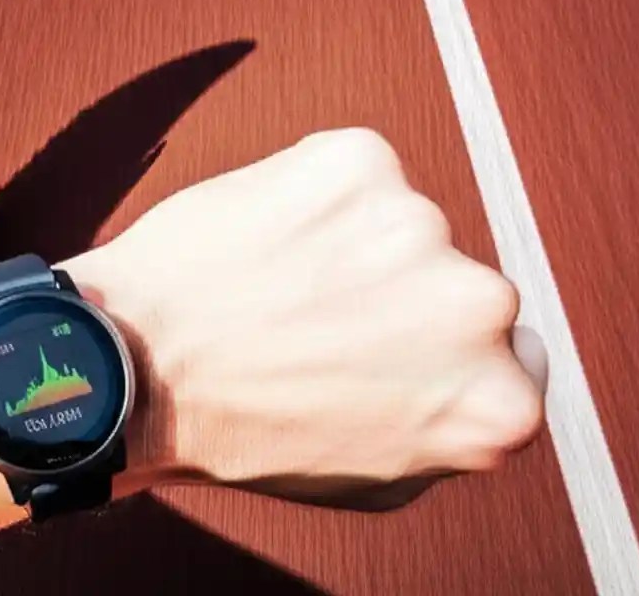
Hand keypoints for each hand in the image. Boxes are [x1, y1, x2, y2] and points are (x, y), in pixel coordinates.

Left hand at [73, 128, 545, 502]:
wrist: (134, 363)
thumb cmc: (238, 430)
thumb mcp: (375, 478)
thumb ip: (449, 426)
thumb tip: (478, 368)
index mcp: (497, 401)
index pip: (504, 356)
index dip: (432, 354)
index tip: (382, 355)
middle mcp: (476, 307)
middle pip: (456, 285)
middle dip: (396, 299)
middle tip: (314, 325)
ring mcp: (418, 224)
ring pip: (399, 226)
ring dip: (349, 247)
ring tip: (273, 287)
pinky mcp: (358, 160)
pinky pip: (352, 174)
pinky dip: (312, 196)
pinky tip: (262, 240)